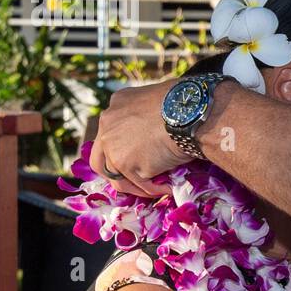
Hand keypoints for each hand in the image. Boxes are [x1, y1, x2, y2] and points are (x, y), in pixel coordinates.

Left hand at [89, 79, 189, 196]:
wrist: (190, 113)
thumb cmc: (184, 105)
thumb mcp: (157, 101)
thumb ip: (147, 117)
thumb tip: (155, 135)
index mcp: (116, 106)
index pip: (110, 134)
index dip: (122, 149)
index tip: (137, 157)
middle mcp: (108, 125)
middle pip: (101, 158)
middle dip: (116, 173)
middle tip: (134, 181)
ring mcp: (113, 146)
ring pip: (117, 176)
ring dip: (136, 185)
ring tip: (156, 187)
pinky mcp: (125, 164)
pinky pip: (140, 183)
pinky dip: (155, 189)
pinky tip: (168, 189)